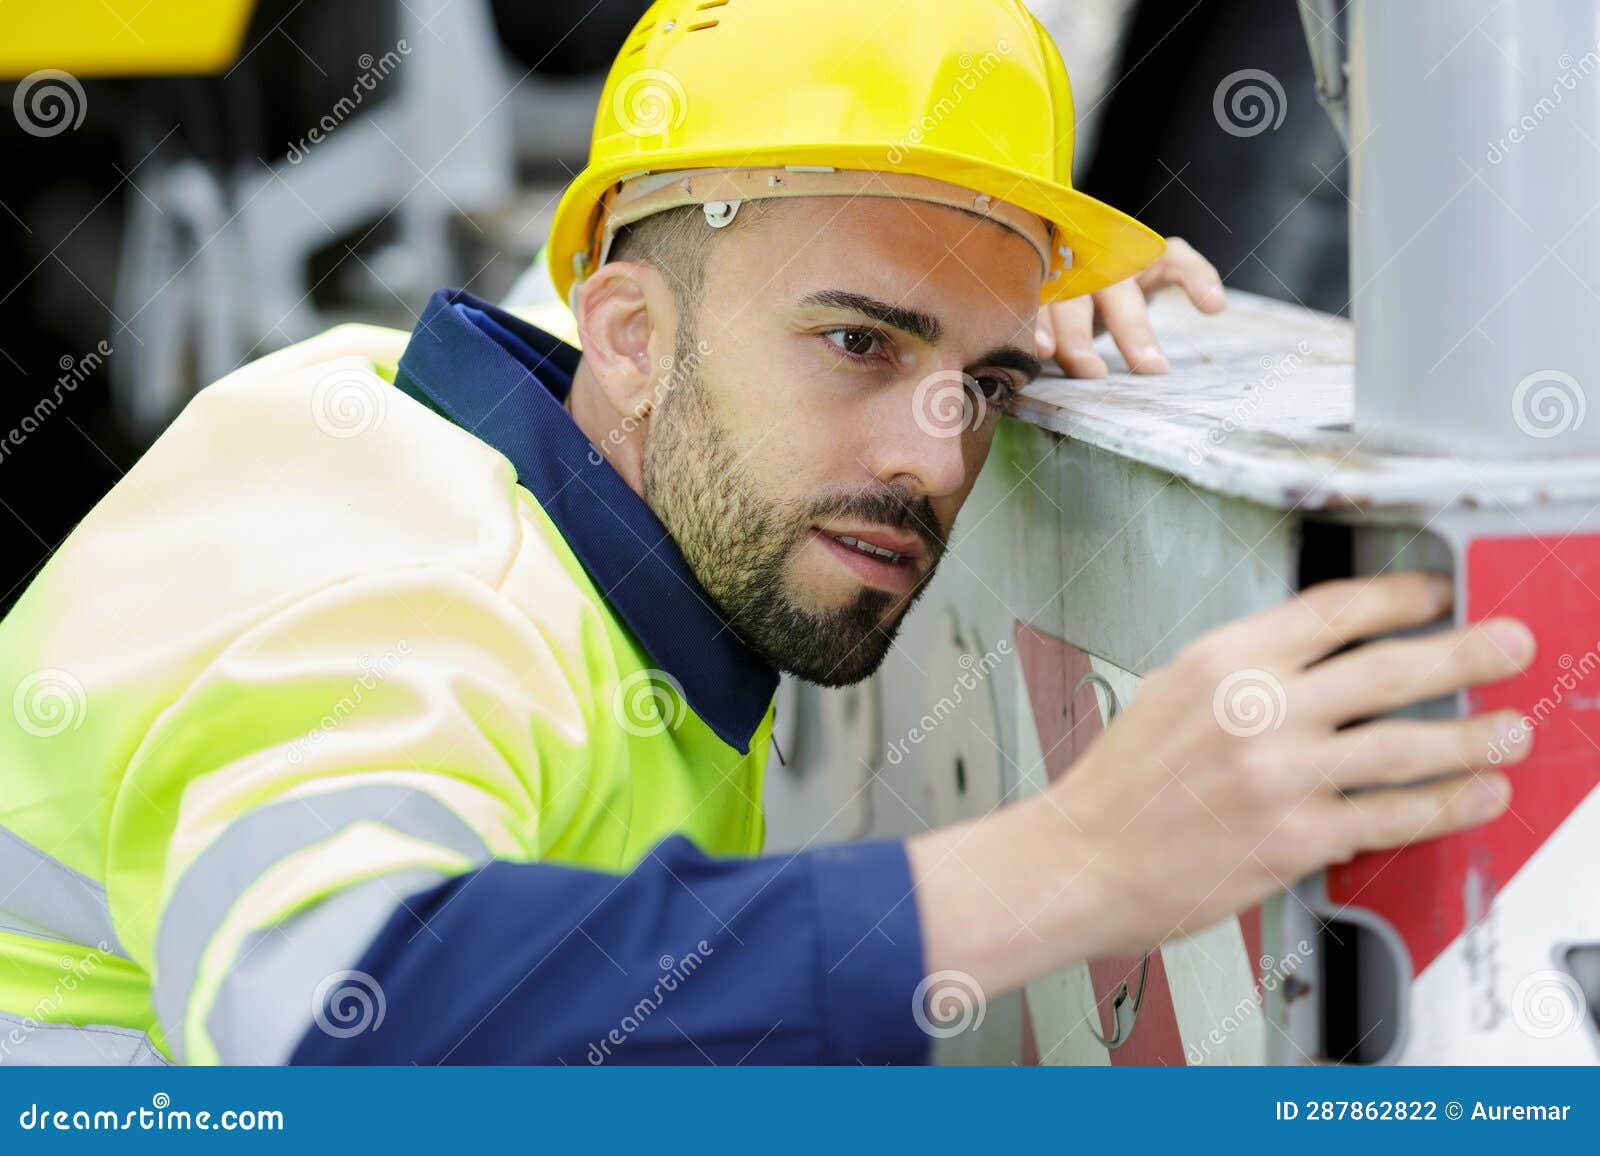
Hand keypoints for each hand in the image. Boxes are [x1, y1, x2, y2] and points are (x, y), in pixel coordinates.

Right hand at [909, 572, 1533, 993]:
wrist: (1080, 859)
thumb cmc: (1121, 786)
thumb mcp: (1173, 693)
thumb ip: (1248, 672)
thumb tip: (1329, 661)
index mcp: (1222, 660)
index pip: (1332, 611)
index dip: (1398, 598)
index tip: (1436, 595)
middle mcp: (1255, 709)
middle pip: (1387, 669)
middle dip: (1464, 653)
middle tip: (1508, 643)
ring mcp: (1279, 775)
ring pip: (1403, 745)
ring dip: (1472, 736)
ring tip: (1510, 730)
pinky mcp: (1293, 838)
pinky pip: (1389, 816)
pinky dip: (1444, 805)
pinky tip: (1476, 794)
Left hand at [1035, 236, 1226, 376]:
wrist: (1086, 281)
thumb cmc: (1059, 313)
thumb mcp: (1042, 326)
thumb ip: (1032, 340)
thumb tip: (1010, 383)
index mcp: (1041, 283)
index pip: (1035, 299)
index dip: (1038, 323)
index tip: (1042, 352)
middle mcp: (1076, 265)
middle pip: (1075, 297)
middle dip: (1080, 335)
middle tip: (1091, 373)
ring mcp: (1115, 260)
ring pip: (1121, 288)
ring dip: (1133, 328)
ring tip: (1151, 367)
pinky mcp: (1151, 257)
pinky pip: (1176, 260)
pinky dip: (1197, 277)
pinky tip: (1214, 305)